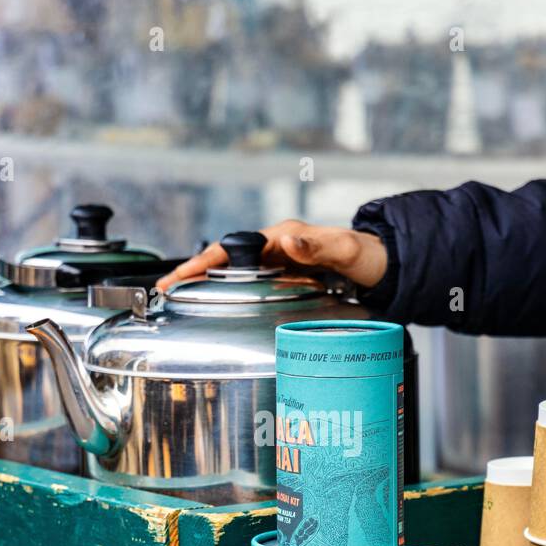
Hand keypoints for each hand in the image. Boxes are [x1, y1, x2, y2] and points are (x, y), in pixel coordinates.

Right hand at [156, 220, 387, 292]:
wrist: (382, 264)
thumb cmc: (366, 256)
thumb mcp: (344, 250)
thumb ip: (318, 246)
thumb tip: (287, 241)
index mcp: (282, 237)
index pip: (233, 248)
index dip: (203, 263)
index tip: (179, 276)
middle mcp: (276, 246)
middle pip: (225, 260)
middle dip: (192, 274)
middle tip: (163, 291)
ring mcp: (279, 261)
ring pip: (234, 273)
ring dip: (205, 285)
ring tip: (176, 301)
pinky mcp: (284, 275)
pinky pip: (250, 284)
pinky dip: (227, 293)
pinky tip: (215, 309)